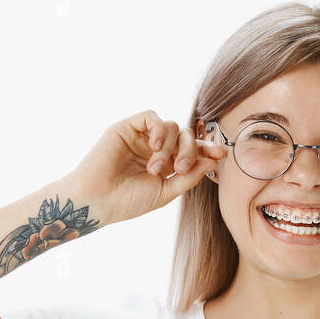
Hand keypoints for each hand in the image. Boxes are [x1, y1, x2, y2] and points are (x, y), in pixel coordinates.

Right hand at [68, 110, 227, 224]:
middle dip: (191, 150)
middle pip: (185, 136)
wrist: (98, 202)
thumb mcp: (165, 192)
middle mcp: (155, 148)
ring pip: (172, 126)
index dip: (207, 149)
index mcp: (166, 164)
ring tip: (156, 168)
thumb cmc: (127, 202)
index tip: (222, 154)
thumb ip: (188, 177)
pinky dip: (159, 130)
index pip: (192, 150)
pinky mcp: (127, 127)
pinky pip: (152, 117)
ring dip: (171, 147)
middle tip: (181, 169)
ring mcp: (141, 137)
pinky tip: (155, 147)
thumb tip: (212, 161)